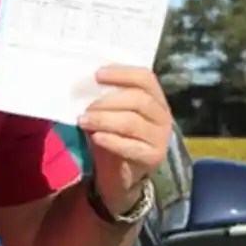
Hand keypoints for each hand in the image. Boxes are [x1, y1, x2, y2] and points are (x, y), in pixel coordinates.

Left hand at [77, 65, 172, 214]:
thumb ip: (105, 96)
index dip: (122, 73)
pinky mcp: (153, 157)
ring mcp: (160, 137)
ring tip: (83, 120)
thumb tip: (82, 83)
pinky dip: (111, 140)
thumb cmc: (114, 134)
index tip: (97, 75)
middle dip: (108, 101)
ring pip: (132, 122)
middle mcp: (162, 116)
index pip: (145, 78)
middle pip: (139, 100)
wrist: (120, 171)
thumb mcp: (111, 112)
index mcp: (155, 98)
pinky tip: (96, 137)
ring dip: (104, 119)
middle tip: (85, 106)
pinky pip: (131, 146)